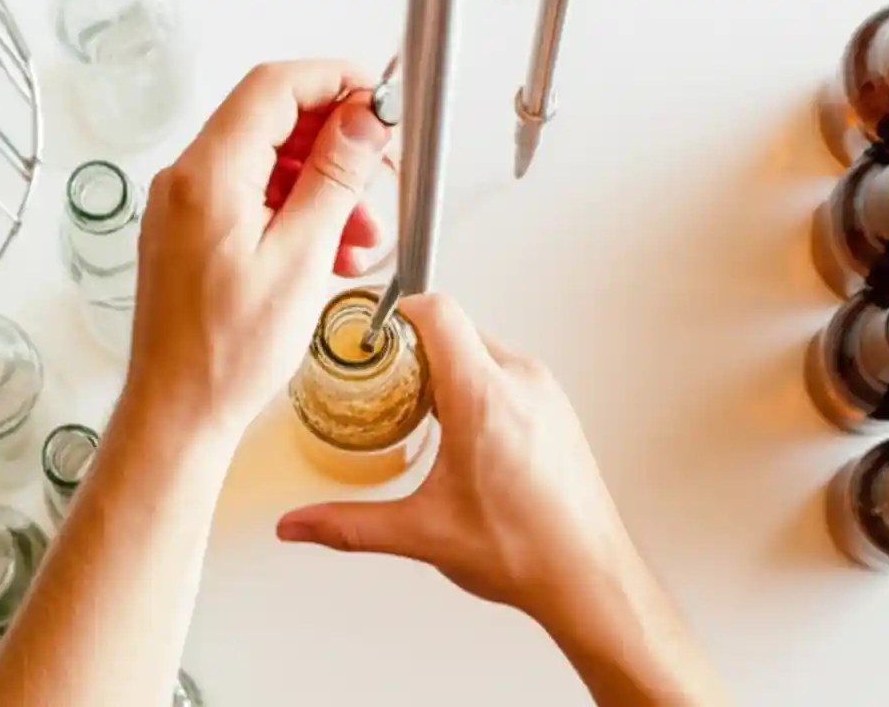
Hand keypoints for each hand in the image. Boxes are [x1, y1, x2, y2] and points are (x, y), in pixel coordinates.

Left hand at [125, 60, 392, 429]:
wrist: (180, 410)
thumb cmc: (227, 354)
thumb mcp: (301, 257)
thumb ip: (335, 178)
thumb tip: (362, 120)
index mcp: (209, 175)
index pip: (274, 88)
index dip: (333, 81)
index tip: (376, 97)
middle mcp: (187, 180)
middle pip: (271, 122)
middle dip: (335, 143)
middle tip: (381, 171)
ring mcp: (185, 207)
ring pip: (267, 164)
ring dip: (322, 187)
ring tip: (361, 237)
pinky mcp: (192, 233)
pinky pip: (250, 199)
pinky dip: (295, 214)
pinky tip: (329, 253)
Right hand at [277, 295, 633, 614]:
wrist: (588, 577)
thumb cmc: (525, 551)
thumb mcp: (422, 533)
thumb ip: (349, 525)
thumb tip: (299, 524)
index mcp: (484, 397)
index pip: (438, 312)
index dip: (398, 311)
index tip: (373, 331)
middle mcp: (520, 382)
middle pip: (456, 328)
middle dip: (414, 349)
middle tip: (385, 382)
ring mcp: (544, 392)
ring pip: (483, 349)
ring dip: (448, 367)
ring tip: (421, 411)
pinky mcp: (556, 408)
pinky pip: (508, 371)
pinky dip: (477, 384)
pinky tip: (461, 431)